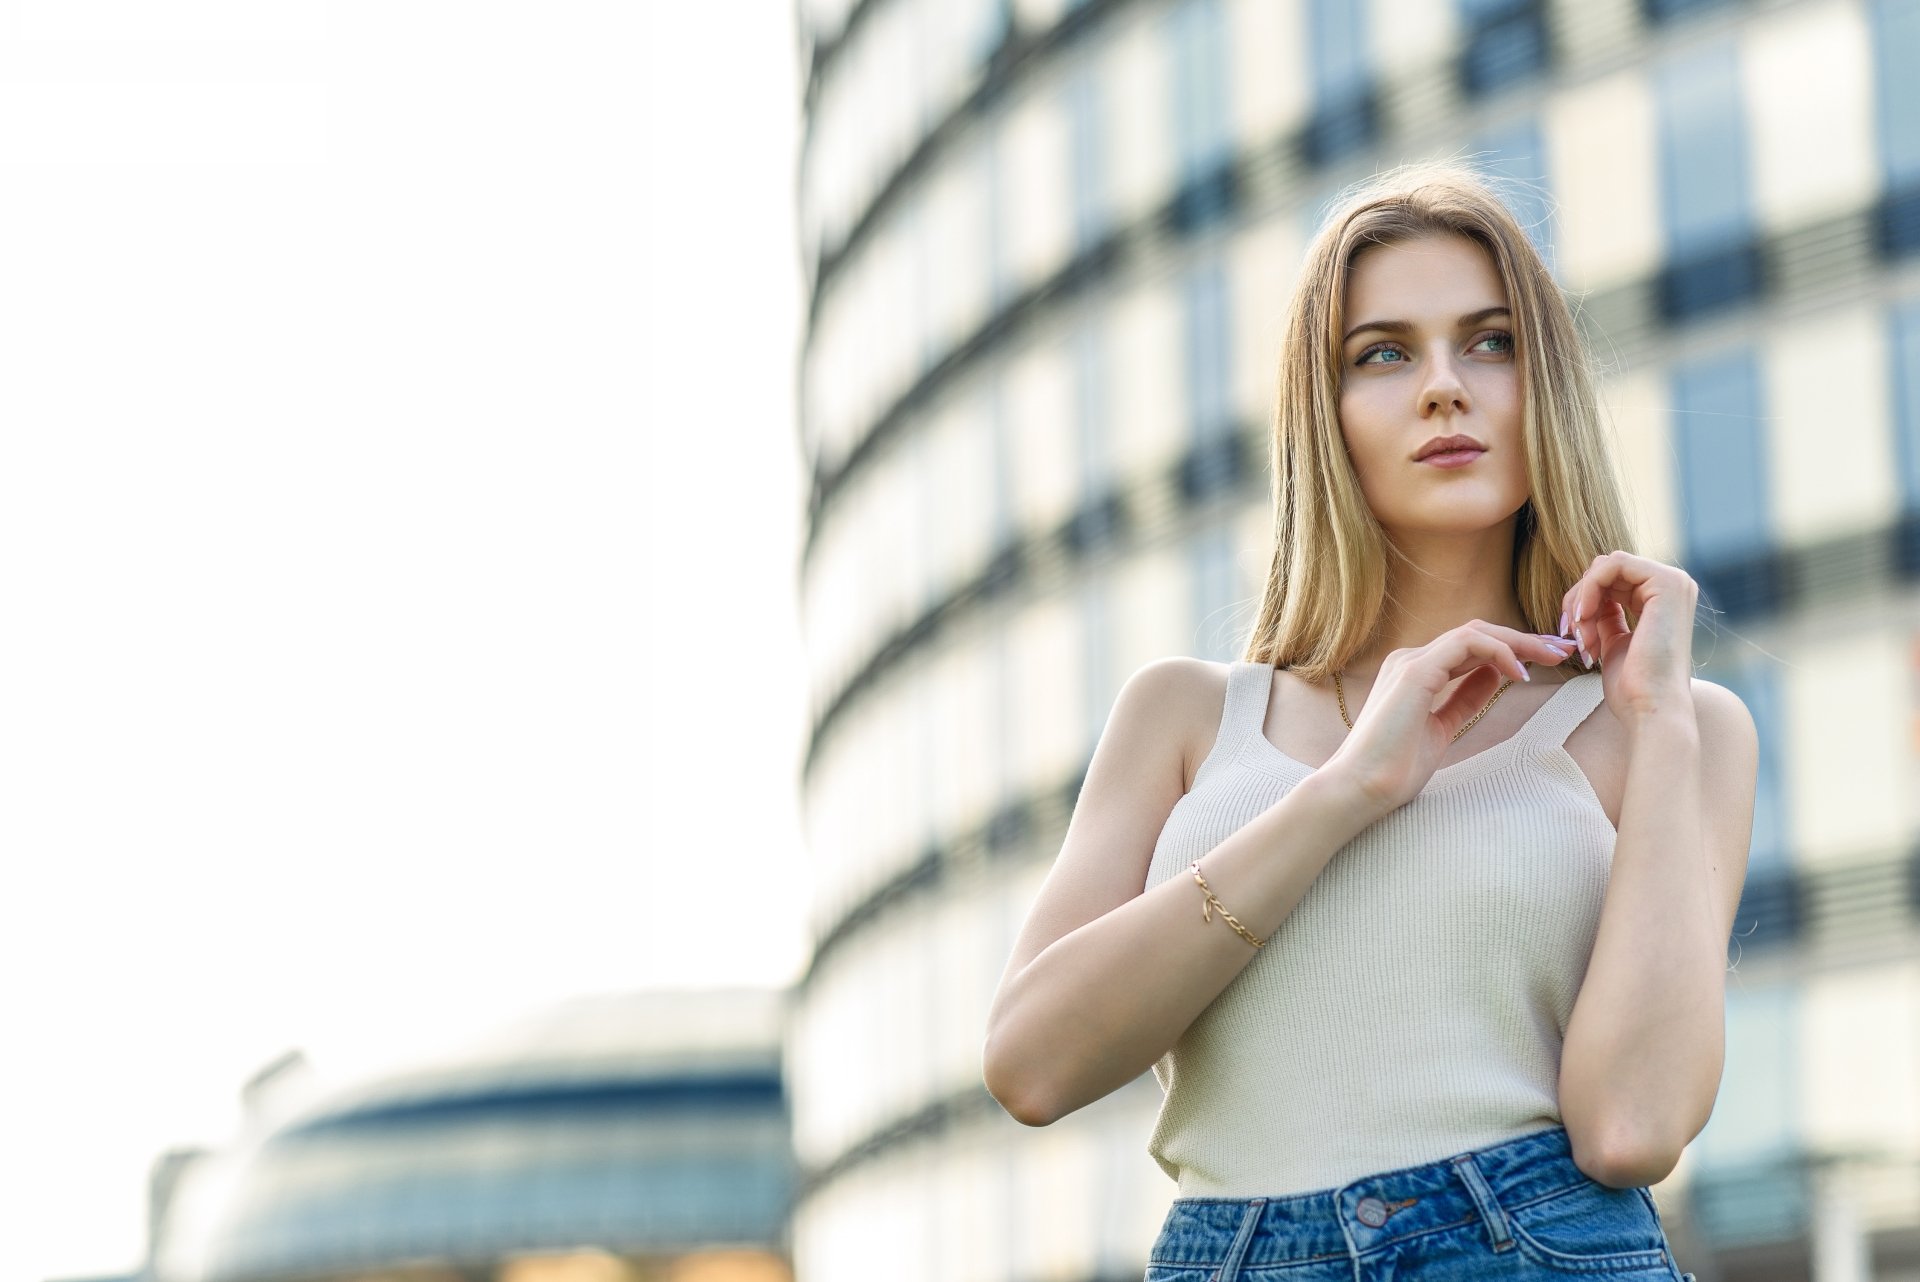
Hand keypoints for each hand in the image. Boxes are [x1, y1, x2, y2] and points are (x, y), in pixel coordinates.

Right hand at [1323, 621, 1578, 816]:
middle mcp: (1411, 660)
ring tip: (1550, 655)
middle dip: (1523, 640)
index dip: (1511, 650)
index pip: (1470, 648)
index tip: (1546, 662)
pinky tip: (1519, 673)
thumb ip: (1464, 700)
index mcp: (1415, 673)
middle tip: (1562, 649)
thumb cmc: (1393, 769)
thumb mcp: (1441, 730)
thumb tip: (1495, 678)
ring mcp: (1411, 662)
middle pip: (1477, 634)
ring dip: (1518, 641)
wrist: (1360, 787)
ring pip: (1475, 632)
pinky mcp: (1415, 672)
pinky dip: (1499, 652)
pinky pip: (1467, 644)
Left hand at [1559, 550, 1698, 725]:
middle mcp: (1673, 586)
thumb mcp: (1613, 642)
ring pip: (1605, 566)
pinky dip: (1588, 589)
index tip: (1571, 633)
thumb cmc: (1632, 687)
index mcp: (1662, 600)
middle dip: (1579, 601)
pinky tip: (1584, 619)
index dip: (1581, 601)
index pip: (1609, 580)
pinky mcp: (1668, 583)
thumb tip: (1588, 599)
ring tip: (1583, 637)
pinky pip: (1613, 565)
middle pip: (1604, 571)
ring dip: (1581, 600)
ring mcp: (1674, 582)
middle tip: (1573, 635)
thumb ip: (1606, 616)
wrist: (1650, 708)